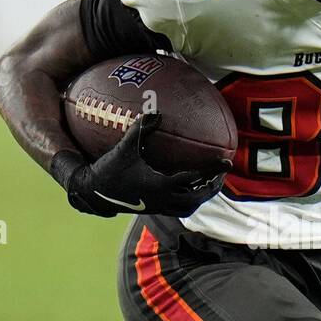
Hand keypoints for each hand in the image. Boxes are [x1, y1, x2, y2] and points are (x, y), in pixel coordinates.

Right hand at [66, 113, 226, 216]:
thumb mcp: (125, 147)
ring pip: (189, 208)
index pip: (193, 178)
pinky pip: (178, 208)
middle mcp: (162, 200)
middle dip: (212, 187)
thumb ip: (141, 129)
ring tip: (209, 184)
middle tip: (222, 174)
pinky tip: (187, 187)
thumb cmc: (109, 168)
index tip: (227, 161)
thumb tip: (156, 111)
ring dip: (201, 197)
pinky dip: (188, 200)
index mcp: (160, 186)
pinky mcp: (153, 209)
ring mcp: (158, 207)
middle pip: (197, 199)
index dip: (212, 170)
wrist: (93, 192)